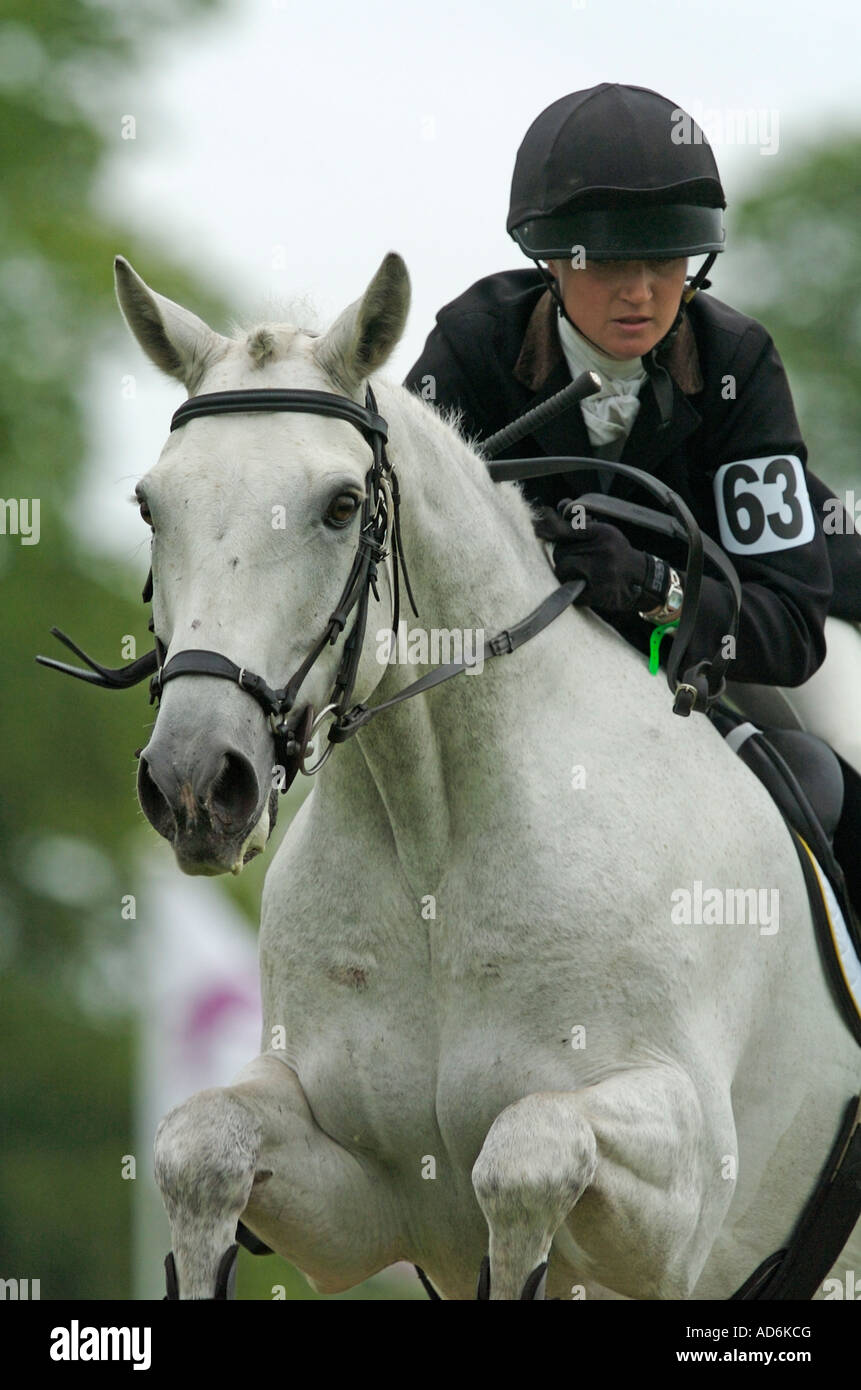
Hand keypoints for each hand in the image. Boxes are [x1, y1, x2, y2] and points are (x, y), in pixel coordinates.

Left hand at [533, 501, 657, 612]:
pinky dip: (572, 589)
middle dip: (563, 557)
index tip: (540, 531)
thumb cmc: (617, 554)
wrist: (641, 579)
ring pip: (562, 569)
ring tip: (577, 574)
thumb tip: (560, 505)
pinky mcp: (598, 592)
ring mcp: (601, 572)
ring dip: (564, 573)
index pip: (568, 529)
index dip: (552, 530)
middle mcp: (602, 551)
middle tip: (573, 561)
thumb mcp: (604, 533)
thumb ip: (580, 522)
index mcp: (603, 533)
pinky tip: (582, 586)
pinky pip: (570, 589)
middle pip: (561, 552)